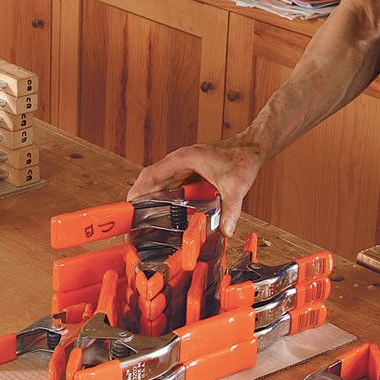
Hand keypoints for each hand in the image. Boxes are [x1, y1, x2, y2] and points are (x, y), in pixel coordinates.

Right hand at [127, 133, 265, 237]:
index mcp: (182, 159)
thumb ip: (231, 209)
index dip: (137, 193)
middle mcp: (177, 163)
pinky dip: (162, 203)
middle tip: (132, 227)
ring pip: (157, 187)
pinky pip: (168, 189)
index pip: (150, 175)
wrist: (251, 148)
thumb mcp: (236, 186)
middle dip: (139, 205)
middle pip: (149, 184)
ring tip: (142, 226)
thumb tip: (226, 231)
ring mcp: (181, 168)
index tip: (128, 210)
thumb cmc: (242, 157)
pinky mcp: (187, 175)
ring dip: (148, 205)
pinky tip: (162, 218)